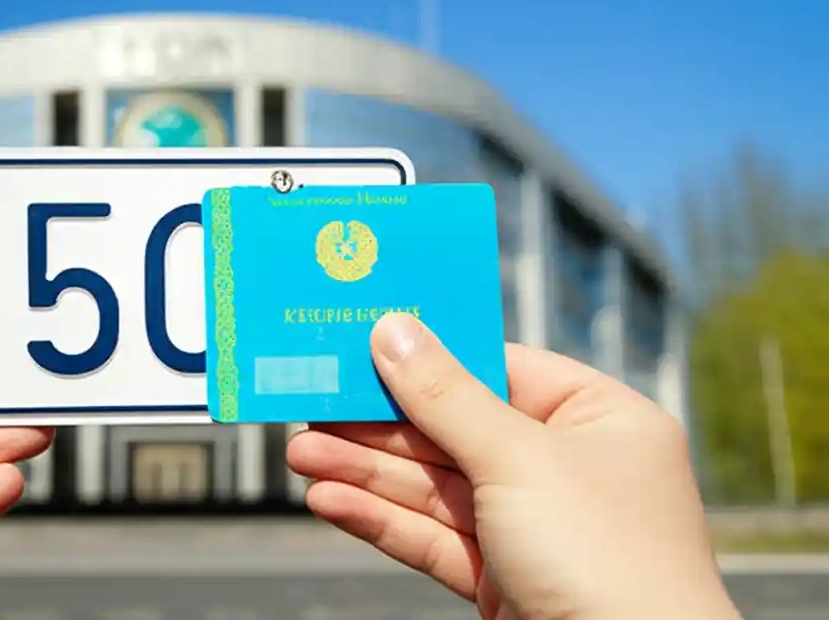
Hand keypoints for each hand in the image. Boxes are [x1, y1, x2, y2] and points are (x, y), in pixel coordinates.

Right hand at [288, 313, 739, 619]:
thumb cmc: (608, 559)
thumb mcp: (519, 459)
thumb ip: (446, 396)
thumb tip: (394, 330)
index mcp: (598, 420)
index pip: (498, 369)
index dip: (427, 356)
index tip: (361, 342)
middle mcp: (567, 468)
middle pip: (453, 429)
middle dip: (378, 424)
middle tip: (309, 406)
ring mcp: (533, 527)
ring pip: (434, 486)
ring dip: (365, 472)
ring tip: (299, 456)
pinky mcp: (504, 578)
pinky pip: (433, 536)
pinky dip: (381, 519)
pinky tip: (329, 502)